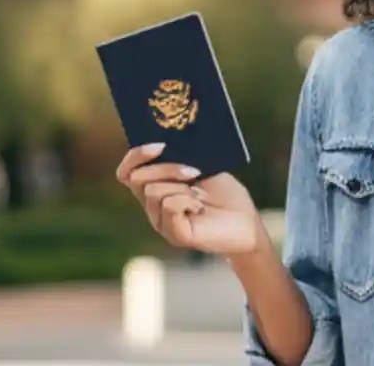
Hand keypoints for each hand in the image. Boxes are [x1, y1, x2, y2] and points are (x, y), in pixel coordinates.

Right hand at [115, 143, 264, 254]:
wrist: (247, 222)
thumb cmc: (225, 195)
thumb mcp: (201, 168)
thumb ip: (181, 158)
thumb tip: (167, 139)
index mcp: (156, 188)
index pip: (126, 172)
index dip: (136, 156)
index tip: (160, 144)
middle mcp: (153, 207)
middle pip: (138, 179)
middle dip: (166, 168)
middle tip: (194, 171)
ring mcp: (162, 223)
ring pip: (153, 192)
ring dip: (181, 186)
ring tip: (201, 195)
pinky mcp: (175, 235)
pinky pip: (169, 206)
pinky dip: (187, 200)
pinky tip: (200, 208)